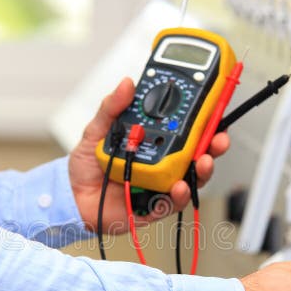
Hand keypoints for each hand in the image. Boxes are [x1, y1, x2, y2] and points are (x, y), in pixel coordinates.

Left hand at [68, 78, 229, 232]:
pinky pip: (174, 202)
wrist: (72, 196)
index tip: (216, 108)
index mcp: (155, 140)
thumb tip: (126, 83)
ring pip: (193, 177)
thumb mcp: (97, 130)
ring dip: (204, 169)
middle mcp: (163, 161)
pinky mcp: (155, 206)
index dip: (205, 119)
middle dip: (214, 143)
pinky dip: (180, 195)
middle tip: (219, 137)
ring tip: (204, 161)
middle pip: (198, 151)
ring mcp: (161, 183)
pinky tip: (179, 186)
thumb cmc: (88, 165)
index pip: (187, 128)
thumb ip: (111, 107)